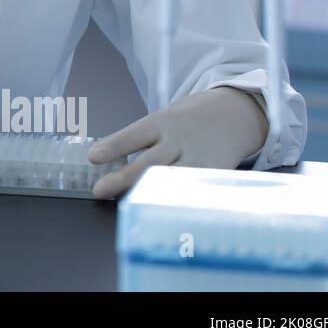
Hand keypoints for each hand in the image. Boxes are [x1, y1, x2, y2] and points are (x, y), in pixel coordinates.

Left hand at [88, 86, 268, 198]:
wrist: (234, 115)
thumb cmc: (187, 121)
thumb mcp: (163, 120)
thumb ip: (140, 140)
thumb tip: (105, 159)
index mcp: (161, 123)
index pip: (133, 135)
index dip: (113, 146)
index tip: (93, 157)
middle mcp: (178, 141)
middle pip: (149, 162)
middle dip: (122, 178)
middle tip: (99, 190)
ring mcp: (197, 160)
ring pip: (170, 180)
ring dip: (146, 193)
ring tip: (126, 204)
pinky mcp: (213, 176)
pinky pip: (192, 192)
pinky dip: (176, 202)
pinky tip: (159, 213)